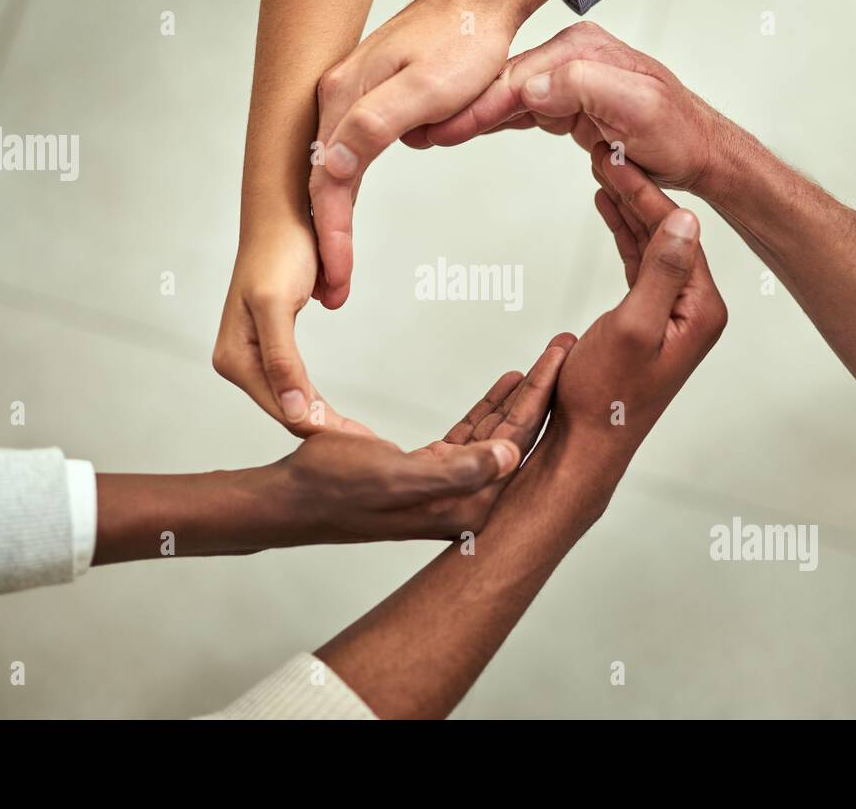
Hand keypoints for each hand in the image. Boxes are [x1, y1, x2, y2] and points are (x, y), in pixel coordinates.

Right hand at [212, 217, 366, 436]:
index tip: (366, 450)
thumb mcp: (276, 304)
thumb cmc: (279, 251)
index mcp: (234, 360)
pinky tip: (340, 419)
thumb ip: (281, 360)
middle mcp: (239, 364)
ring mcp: (255, 357)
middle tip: (376, 454)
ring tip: (364, 444)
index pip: (285, 412)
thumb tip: (294, 411)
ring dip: (325, 424)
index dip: (324, 432)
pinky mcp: (273, 347)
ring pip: (294, 404)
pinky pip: (298, 387)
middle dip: (328, 434)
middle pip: (289, 413)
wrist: (284, 214)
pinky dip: (319, 404)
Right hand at [264, 332, 574, 544]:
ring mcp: (448, 489)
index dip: (541, 396)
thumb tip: (511, 456)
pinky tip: (503, 385)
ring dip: (517, 396)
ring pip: (496, 433)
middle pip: (515, 436)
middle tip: (565, 349)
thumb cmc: (333, 488)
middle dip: (541, 390)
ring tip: (544, 360)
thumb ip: (456, 471)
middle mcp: (463, 502)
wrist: (290, 500)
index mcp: (464, 506)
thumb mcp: (396, 475)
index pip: (517, 442)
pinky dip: (487, 408)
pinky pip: (471, 435)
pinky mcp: (429, 474)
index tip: (563, 358)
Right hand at [309, 0, 565, 308]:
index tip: (335, 278)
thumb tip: (329, 168)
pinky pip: (358, 152)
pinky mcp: (375, 98)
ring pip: (338, 168)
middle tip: (333, 287)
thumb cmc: (463, 42)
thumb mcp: (427, 89)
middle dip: (326, 236)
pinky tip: (348, 211)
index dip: (330, 235)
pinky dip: (354, 186)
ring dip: (338, 216)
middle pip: (322, 179)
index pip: (327, 181)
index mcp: (345, 96)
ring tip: (338, 263)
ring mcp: (355, 97)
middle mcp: (339, 96)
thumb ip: (375, 126)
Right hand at [421, 21, 732, 200]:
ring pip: (509, 97)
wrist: (700, 151)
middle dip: (463, 108)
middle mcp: (573, 59)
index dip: (478, 104)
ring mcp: (570, 80)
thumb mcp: (637, 108)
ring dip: (473, 116)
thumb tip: (528, 88)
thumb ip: (583, 88)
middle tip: (422, 131)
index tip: (444, 125)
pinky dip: (495, 120)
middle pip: (505, 85)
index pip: (518, 78)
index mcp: (583, 53)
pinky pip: (523, 111)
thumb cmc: (677, 132)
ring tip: (432, 132)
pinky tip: (468, 128)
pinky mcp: (570, 104)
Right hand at [547, 153, 726, 516]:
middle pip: (668, 235)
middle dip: (638, 194)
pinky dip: (624, 236)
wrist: (587, 440)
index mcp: (702, 310)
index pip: (678, 236)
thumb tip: (686, 220)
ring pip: (654, 246)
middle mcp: (695, 310)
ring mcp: (674, 315)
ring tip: (605, 172)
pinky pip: (640, 266)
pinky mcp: (650, 320)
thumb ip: (660, 272)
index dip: (646, 195)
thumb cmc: (606, 396)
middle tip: (608, 155)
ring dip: (629, 210)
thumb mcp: (634, 328)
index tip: (619, 162)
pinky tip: (609, 210)